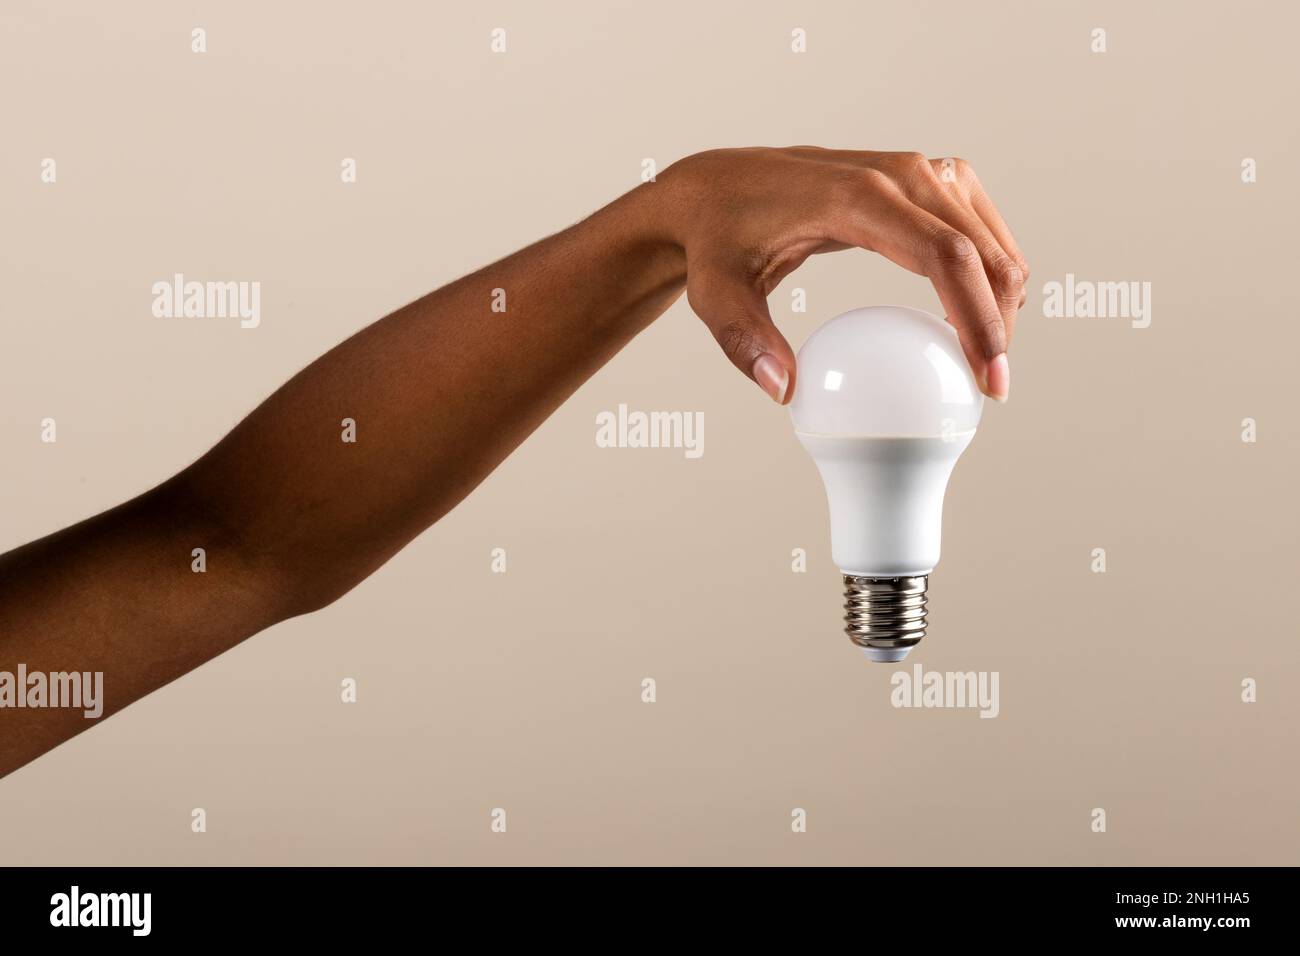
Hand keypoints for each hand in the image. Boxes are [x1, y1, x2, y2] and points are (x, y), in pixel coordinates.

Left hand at [655, 146, 1028, 402]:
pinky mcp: (923, 177)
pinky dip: (988, 271)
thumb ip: (744, 341)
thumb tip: (783, 391)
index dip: (978, 317)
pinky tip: (973, 316)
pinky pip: (978, 225)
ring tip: (985, 359)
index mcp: (856, 198)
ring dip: (1002, 296)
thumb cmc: (718, 240)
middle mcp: (897, 173)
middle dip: (1000, 321)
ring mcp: (916, 169)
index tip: (988, 375)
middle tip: (992, 387)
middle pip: (980, 249)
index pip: (945, 255)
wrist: (717, 188)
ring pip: (990, 236)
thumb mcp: (716, 295)